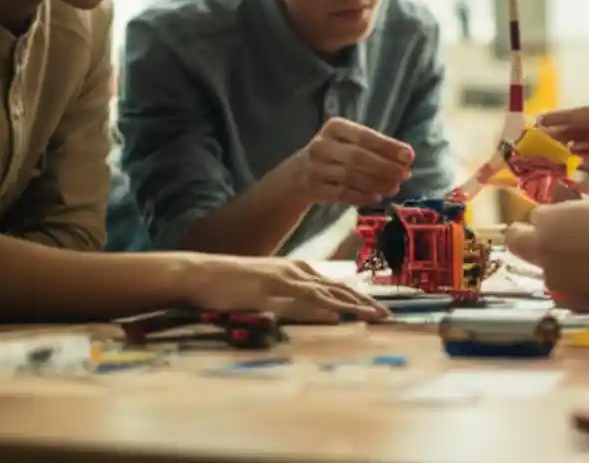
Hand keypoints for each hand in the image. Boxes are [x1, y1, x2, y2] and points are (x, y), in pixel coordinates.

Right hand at [187, 256, 388, 323]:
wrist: (201, 274)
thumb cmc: (229, 287)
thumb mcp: (267, 296)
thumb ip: (292, 303)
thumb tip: (320, 315)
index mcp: (296, 272)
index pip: (334, 287)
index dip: (358, 299)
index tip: (377, 310)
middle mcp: (297, 271)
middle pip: (339, 288)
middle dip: (365, 302)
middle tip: (388, 316)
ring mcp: (286, 277)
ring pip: (328, 292)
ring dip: (354, 305)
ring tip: (376, 315)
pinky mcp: (273, 286)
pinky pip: (304, 298)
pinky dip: (325, 306)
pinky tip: (340, 313)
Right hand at [286, 118, 413, 206]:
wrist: (299, 174)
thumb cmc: (335, 153)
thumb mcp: (348, 141)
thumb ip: (375, 147)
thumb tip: (405, 159)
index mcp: (334, 127)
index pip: (365, 136)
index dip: (388, 147)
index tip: (409, 156)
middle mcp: (322, 146)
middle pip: (358, 157)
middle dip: (385, 167)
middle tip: (405, 175)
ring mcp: (316, 169)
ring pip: (351, 177)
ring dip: (377, 183)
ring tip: (395, 188)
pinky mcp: (316, 190)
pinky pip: (343, 194)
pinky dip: (362, 196)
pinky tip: (376, 197)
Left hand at [504, 200, 588, 297]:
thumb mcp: (583, 207)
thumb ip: (561, 214)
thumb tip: (551, 218)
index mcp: (546, 218)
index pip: (534, 217)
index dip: (542, 219)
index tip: (547, 222)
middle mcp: (540, 242)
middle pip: (515, 240)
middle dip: (522, 236)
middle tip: (530, 237)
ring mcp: (548, 266)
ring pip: (537, 260)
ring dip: (547, 257)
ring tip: (573, 254)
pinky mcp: (560, 285)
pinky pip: (553, 276)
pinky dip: (562, 273)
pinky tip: (582, 267)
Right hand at [536, 106, 588, 180]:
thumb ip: (566, 117)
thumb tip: (538, 119)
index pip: (562, 124)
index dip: (546, 129)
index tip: (528, 136)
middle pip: (563, 141)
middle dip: (548, 146)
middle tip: (529, 153)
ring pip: (569, 158)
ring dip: (556, 160)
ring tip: (541, 163)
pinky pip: (579, 174)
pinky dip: (569, 173)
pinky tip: (558, 173)